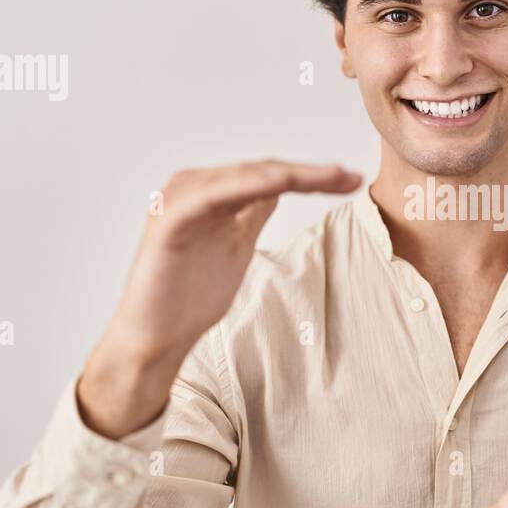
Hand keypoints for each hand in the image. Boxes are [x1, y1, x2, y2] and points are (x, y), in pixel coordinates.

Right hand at [78, 160, 360, 436]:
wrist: (156, 337)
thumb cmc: (191, 295)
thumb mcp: (237, 244)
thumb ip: (253, 212)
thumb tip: (280, 186)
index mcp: (211, 191)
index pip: (269, 176)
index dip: (312, 175)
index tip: (352, 179)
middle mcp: (194, 186)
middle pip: (262, 171)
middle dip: (311, 173)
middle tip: (351, 175)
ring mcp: (180, 199)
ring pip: (244, 177)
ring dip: (291, 174)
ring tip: (329, 176)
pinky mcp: (169, 219)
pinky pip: (213, 196)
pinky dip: (247, 185)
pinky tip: (282, 183)